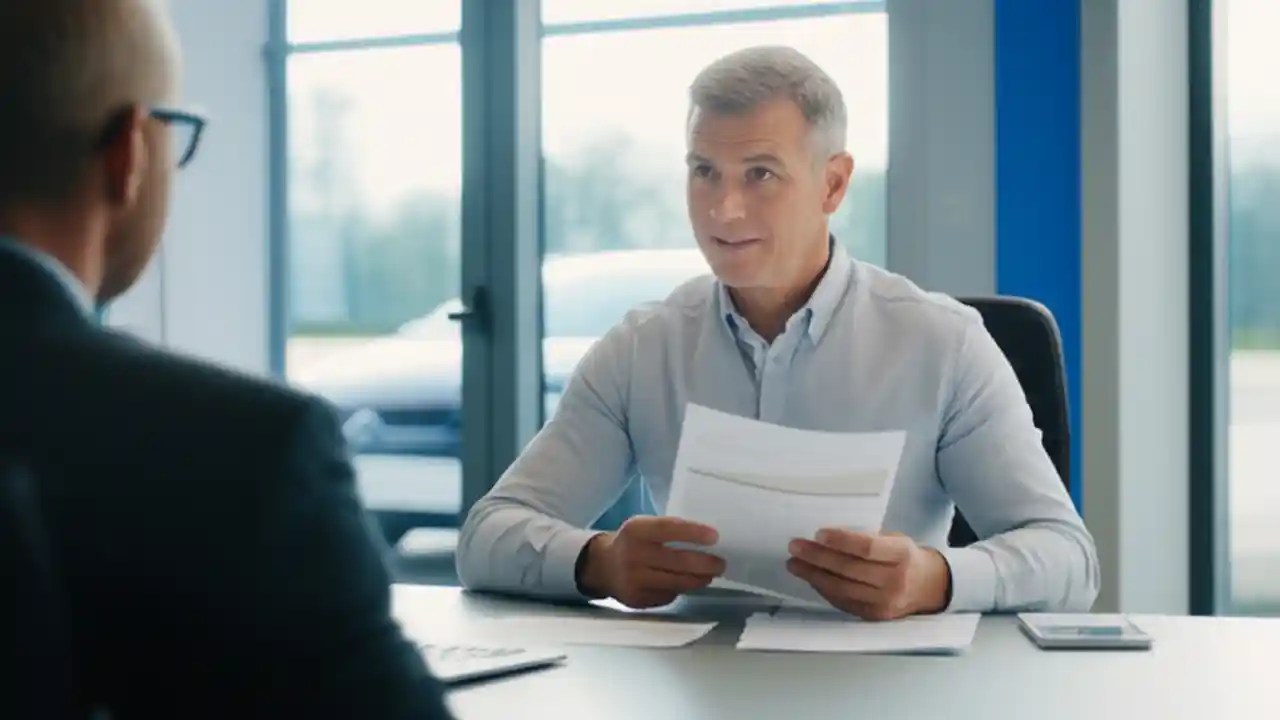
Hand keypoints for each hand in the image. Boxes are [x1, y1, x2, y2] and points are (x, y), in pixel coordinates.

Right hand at [577, 516, 725, 608]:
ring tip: (709, 575)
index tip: (715, 537)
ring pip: (677, 583)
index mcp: (636, 531)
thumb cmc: (633, 542)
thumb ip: (668, 531)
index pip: (668, 529)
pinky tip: (686, 583)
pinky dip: (681, 589)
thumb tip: (707, 541)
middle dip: (705, 564)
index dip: (693, 533)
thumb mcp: (643, 528)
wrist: (602, 567)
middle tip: (721, 564)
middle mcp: (633, 555)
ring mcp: (635, 580)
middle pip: (677, 562)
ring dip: (699, 579)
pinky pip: (668, 595)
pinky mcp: (638, 600)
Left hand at [786, 529, 950, 620]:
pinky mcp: (873, 616)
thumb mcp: (895, 540)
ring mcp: (884, 603)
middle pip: (849, 569)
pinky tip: (811, 578)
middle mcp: (894, 581)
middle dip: (817, 557)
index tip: (818, 533)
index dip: (841, 541)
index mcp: (902, 555)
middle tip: (795, 547)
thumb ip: (867, 539)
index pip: (867, 548)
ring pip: (842, 589)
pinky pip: (843, 602)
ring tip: (794, 564)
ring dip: (813, 575)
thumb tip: (827, 538)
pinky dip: (824, 589)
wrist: (929, 587)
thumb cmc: (906, 557)